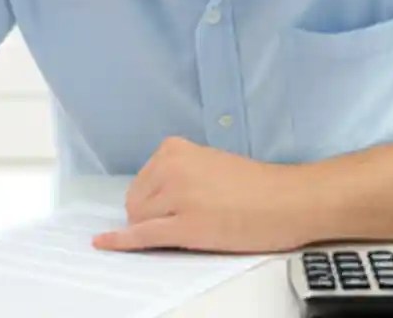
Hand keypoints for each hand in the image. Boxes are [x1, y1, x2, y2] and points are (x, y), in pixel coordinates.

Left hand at [92, 137, 320, 253]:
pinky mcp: (185, 227)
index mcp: (174, 149)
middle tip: (191, 218)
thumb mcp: (209, 162)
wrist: (289, 200)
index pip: (141, 182)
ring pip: (139, 221)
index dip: (154, 201)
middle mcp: (170, 168)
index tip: (172, 206)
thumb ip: (179, 172)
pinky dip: (120, 242)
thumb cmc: (258, 185)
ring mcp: (176, 198)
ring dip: (156, 230)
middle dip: (151, 216)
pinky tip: (103, 244)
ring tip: (196, 225)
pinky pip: (142, 236)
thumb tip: (154, 195)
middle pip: (135, 202)